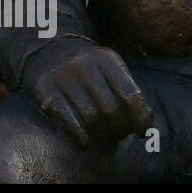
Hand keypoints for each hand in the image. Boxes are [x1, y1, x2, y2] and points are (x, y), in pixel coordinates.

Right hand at [19, 37, 153, 146]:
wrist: (48, 51)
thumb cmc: (87, 68)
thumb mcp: (109, 68)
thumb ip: (126, 90)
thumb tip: (147, 122)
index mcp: (107, 58)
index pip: (131, 93)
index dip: (140, 117)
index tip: (143, 132)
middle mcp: (85, 64)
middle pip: (110, 107)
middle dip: (119, 127)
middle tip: (120, 136)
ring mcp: (63, 76)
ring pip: (89, 115)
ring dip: (100, 133)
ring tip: (105, 138)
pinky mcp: (44, 89)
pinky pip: (66, 117)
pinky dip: (79, 133)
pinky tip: (84, 141)